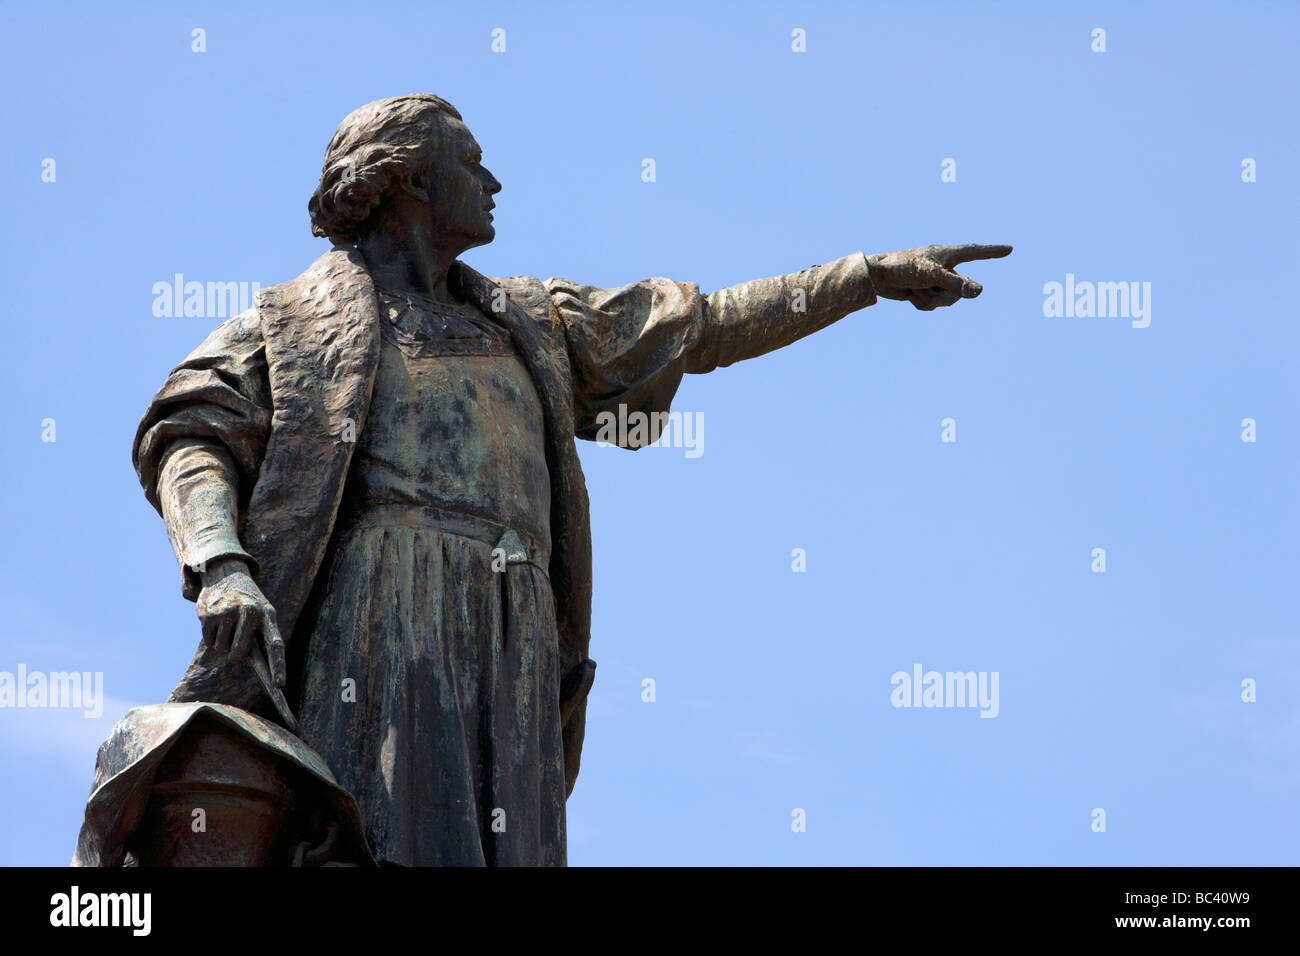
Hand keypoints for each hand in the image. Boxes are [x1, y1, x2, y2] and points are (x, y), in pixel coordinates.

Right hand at [196, 557, 285, 685]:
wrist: (226, 573)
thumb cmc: (249, 604)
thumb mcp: (261, 614)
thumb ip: (260, 638)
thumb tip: (261, 672)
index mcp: (268, 614)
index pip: (275, 644)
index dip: (278, 666)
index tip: (279, 686)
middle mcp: (250, 611)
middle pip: (240, 651)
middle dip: (235, 655)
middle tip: (235, 651)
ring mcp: (228, 611)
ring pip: (222, 648)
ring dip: (222, 642)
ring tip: (227, 623)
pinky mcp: (209, 612)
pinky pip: (209, 641)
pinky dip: (210, 637)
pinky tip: (215, 621)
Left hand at [866, 244, 1011, 310]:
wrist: (876, 277)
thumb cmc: (903, 268)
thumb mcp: (932, 275)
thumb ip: (957, 284)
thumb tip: (980, 291)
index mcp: (948, 254)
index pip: (977, 252)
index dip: (993, 252)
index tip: (1009, 249)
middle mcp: (944, 267)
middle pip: (961, 290)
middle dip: (944, 294)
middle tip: (924, 284)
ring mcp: (934, 280)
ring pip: (947, 300)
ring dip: (931, 299)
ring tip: (915, 288)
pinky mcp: (924, 291)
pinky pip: (932, 305)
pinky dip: (921, 303)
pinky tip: (909, 294)